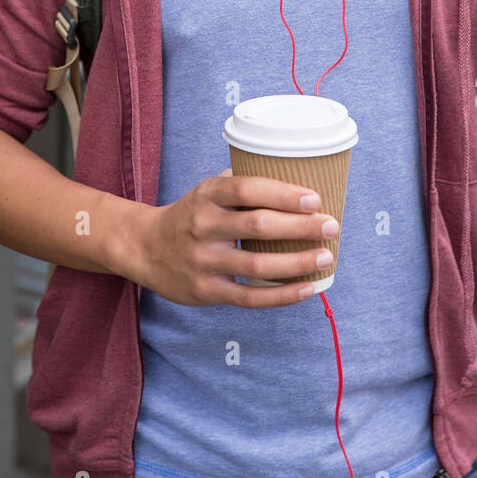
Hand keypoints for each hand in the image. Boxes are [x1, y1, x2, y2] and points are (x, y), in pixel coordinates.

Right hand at [134, 167, 339, 307]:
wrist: (144, 248)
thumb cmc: (191, 215)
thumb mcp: (208, 191)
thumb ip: (243, 185)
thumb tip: (297, 181)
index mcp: (207, 195)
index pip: (247, 189)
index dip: (283, 193)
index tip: (315, 199)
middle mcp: (203, 225)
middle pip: (259, 225)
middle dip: (300, 226)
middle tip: (332, 226)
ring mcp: (204, 261)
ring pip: (257, 264)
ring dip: (297, 262)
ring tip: (326, 256)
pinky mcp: (206, 291)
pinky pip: (250, 297)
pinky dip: (282, 295)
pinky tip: (307, 288)